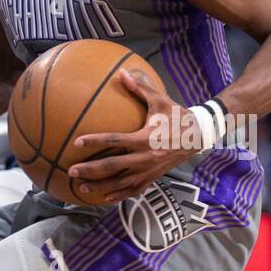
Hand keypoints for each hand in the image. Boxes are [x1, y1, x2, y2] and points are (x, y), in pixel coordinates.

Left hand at [68, 68, 192, 202]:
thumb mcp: (159, 100)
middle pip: (113, 166)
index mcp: (146, 138)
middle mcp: (146, 157)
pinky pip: (134, 190)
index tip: (77, 143)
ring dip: (100, 187)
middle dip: (91, 170)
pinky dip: (118, 195)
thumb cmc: (176, 115)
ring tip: (81, 187)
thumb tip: (121, 72)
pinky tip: (104, 197)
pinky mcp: (153, 178)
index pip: (115, 140)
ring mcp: (149, 170)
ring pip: (120, 183)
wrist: (199, 136)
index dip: (95, 141)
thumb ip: (139, 88)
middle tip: (71, 171)